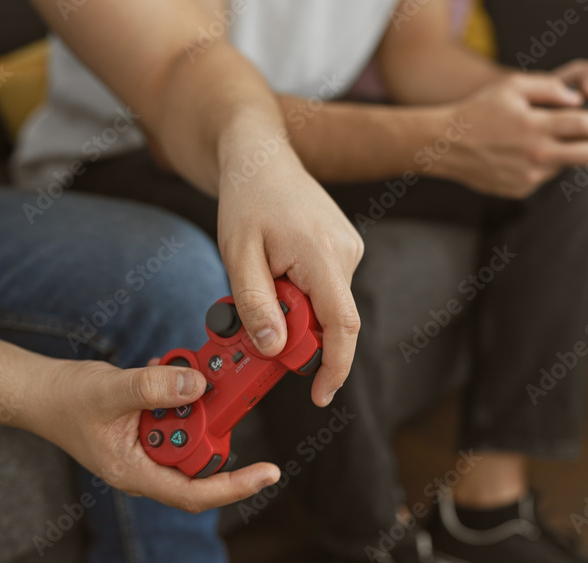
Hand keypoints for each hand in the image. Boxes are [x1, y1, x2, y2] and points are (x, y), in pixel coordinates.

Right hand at [30, 359, 280, 512]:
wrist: (45, 392)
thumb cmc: (68, 401)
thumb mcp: (111, 390)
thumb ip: (153, 389)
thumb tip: (198, 385)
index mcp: (136, 473)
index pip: (195, 492)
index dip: (235, 486)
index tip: (267, 473)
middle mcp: (148, 465)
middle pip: (200, 457)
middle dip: (211, 421)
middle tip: (213, 386)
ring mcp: (151, 446)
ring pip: (192, 428)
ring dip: (192, 399)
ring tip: (179, 371)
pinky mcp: (152, 427)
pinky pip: (179, 410)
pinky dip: (179, 389)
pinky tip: (167, 370)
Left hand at [216, 152, 362, 406]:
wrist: (261, 157)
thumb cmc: (248, 199)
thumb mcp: (237, 255)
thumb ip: (254, 304)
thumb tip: (273, 348)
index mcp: (322, 253)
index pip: (342, 325)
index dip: (336, 366)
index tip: (321, 395)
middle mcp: (346, 252)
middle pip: (331, 319)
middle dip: (296, 333)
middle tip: (256, 320)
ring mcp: (350, 249)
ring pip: (326, 306)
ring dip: (294, 310)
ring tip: (263, 277)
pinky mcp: (345, 250)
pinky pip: (325, 289)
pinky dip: (301, 295)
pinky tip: (278, 270)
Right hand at [437, 72, 587, 198]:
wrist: (446, 146)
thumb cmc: (479, 111)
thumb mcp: (511, 86)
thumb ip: (549, 87)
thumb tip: (578, 98)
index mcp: (535, 126)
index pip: (586, 126)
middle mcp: (536, 154)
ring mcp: (529, 176)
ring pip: (567, 166)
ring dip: (568, 154)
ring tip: (550, 141)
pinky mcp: (521, 189)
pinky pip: (545, 177)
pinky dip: (544, 165)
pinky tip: (524, 154)